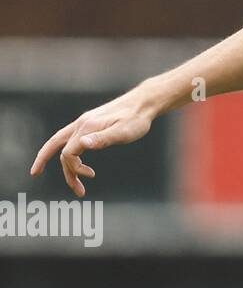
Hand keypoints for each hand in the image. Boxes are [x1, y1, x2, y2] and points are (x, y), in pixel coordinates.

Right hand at [29, 90, 155, 197]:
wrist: (144, 102)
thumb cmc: (137, 119)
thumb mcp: (124, 131)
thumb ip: (103, 139)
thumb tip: (82, 145)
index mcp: (87, 127)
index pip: (69, 152)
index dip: (74, 168)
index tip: (91, 176)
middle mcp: (81, 124)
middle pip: (57, 147)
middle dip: (54, 166)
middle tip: (52, 182)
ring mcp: (84, 123)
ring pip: (64, 145)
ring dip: (68, 165)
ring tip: (79, 184)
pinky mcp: (90, 123)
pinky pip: (71, 140)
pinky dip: (70, 153)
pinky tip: (79, 164)